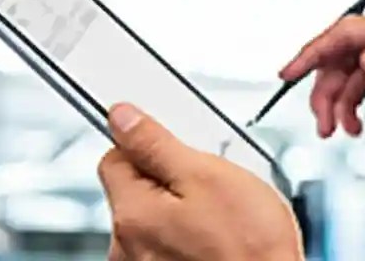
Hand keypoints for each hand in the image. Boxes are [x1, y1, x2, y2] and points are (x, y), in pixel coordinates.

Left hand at [97, 104, 302, 260]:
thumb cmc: (249, 245)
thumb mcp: (207, 175)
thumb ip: (156, 144)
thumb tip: (121, 118)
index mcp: (132, 214)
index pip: (115, 157)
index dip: (150, 144)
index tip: (180, 147)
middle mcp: (127, 246)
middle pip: (136, 187)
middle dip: (171, 177)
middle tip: (213, 182)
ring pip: (156, 213)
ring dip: (183, 205)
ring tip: (223, 211)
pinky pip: (168, 238)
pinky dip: (190, 230)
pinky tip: (220, 231)